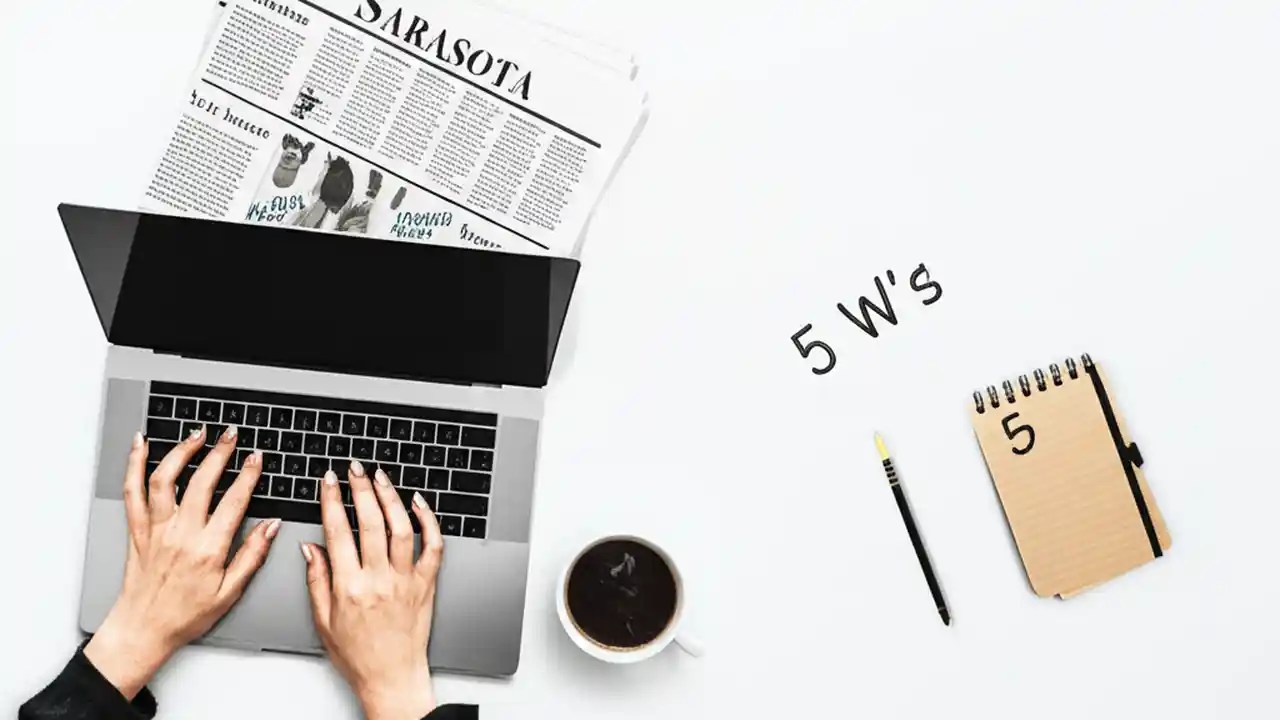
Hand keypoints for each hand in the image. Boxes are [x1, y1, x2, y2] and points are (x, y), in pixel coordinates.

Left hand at [84, 426, 280, 697]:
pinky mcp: (136, 530)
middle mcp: (179, 534)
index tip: (257, 458)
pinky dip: (134, 464)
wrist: (143, 630)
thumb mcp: (230, 592)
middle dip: (219, 453)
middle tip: (231, 436)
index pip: (233, 501)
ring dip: (181, 451)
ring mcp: (155, 529)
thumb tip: (271, 527)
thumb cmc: (185, 615)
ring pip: (164, 479)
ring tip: (197, 434)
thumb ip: (252, 555)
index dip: (248, 475)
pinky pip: (132, 491)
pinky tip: (141, 444)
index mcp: (207, 549)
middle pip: (201, 482)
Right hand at [302, 461, 443, 719]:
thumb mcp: (323, 620)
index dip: (331, 499)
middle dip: (361, 488)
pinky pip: (433, 546)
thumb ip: (317, 580)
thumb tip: (310, 547)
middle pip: (371, 521)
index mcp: (349, 586)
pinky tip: (418, 503)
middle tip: (354, 468)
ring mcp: (406, 579)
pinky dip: (428, 521)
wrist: (392, 677)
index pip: (338, 530)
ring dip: (390, 497)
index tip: (328, 480)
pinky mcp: (427, 584)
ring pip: (402, 527)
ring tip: (380, 477)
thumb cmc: (357, 654)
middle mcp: (379, 579)